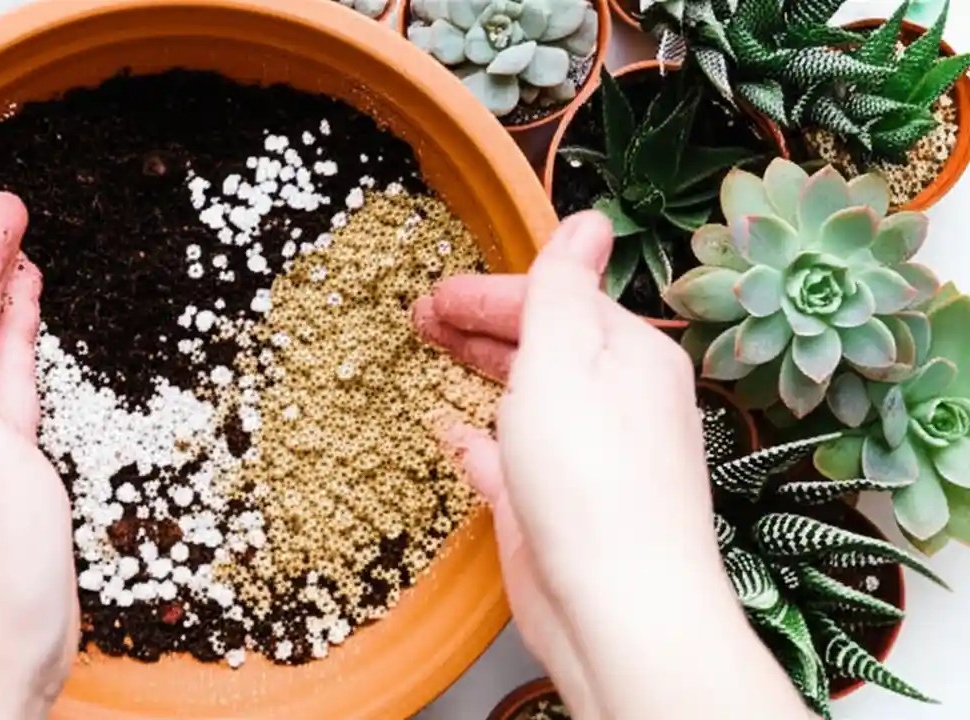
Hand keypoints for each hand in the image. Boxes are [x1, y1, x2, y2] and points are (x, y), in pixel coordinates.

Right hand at [415, 212, 809, 718]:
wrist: (620, 612)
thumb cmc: (592, 481)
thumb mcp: (567, 361)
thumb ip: (563, 289)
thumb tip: (590, 218)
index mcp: (627, 355)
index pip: (553, 300)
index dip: (486, 293)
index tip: (430, 297)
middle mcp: (614, 399)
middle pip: (539, 345)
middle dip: (478, 326)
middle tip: (417, 320)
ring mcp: (585, 455)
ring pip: (524, 398)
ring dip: (478, 373)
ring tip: (430, 355)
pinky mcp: (556, 505)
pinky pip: (512, 457)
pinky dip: (481, 438)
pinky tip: (451, 430)